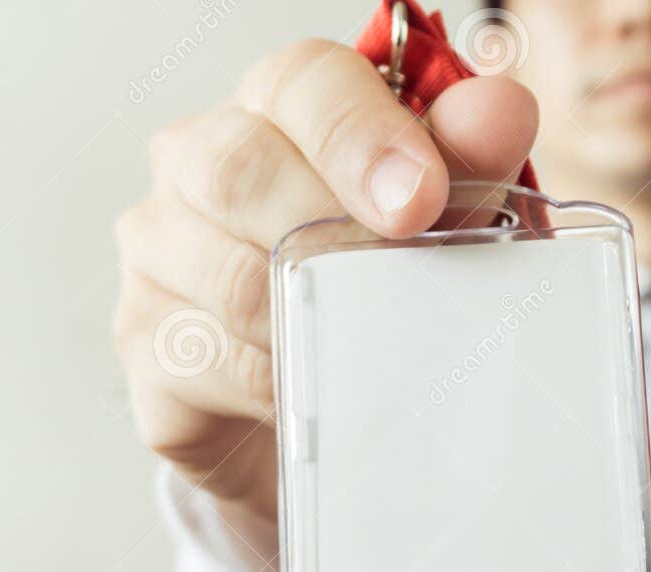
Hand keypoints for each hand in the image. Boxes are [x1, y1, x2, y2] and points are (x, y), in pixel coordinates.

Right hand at [113, 39, 537, 523]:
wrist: (324, 409)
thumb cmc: (376, 288)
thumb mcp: (439, 221)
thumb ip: (470, 161)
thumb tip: (502, 109)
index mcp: (273, 111)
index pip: (300, 82)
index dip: (362, 135)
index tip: (421, 198)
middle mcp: (194, 168)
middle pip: (239, 170)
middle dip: (337, 231)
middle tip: (406, 283)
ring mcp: (158, 259)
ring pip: (231, 281)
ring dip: (322, 323)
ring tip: (381, 351)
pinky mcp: (148, 352)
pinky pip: (211, 368)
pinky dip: (282, 390)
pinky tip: (325, 398)